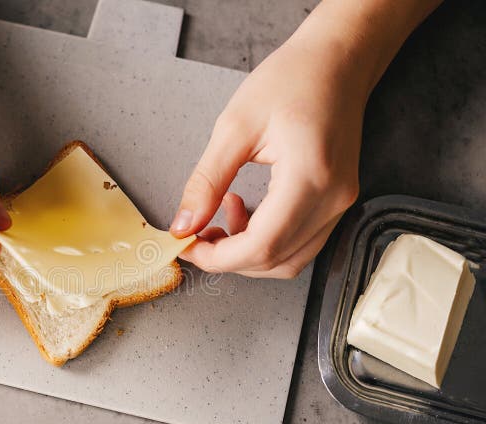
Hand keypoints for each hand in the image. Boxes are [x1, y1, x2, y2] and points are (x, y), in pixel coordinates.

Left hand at [170, 32, 364, 277]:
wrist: (337, 61)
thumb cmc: (291, 80)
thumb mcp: (234, 126)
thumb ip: (206, 182)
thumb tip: (184, 225)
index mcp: (309, 177)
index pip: (262, 245)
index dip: (219, 258)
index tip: (187, 247)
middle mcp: (333, 199)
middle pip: (276, 261)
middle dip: (228, 259)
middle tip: (195, 235)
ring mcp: (341, 203)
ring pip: (289, 260)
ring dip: (247, 254)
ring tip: (219, 219)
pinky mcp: (337, 201)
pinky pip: (301, 243)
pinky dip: (267, 242)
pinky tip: (245, 214)